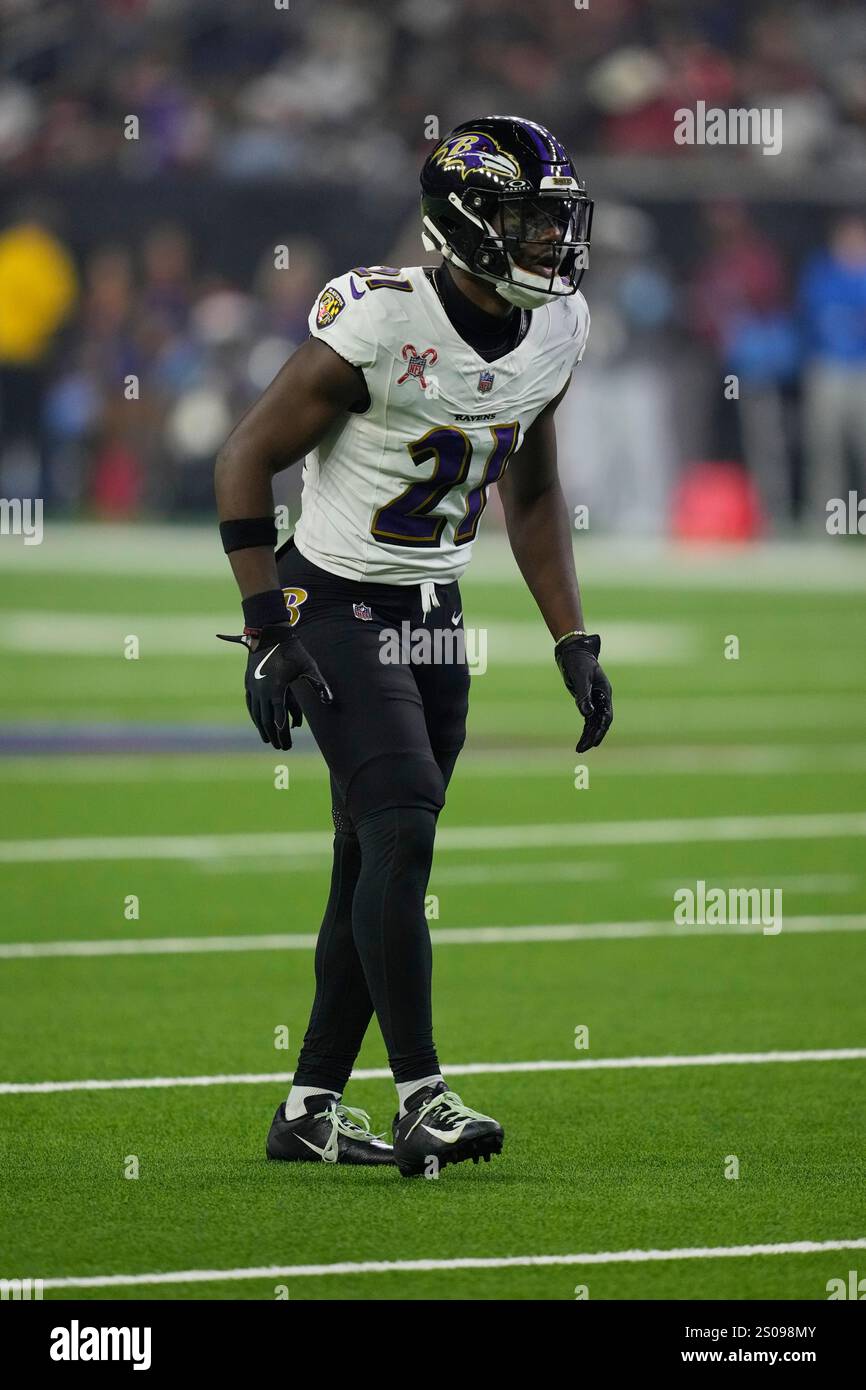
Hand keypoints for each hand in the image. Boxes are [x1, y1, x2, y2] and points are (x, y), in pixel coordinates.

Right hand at [218, 622, 332, 748]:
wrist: (270, 634)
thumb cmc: (293, 650)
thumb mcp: (308, 666)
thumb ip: (319, 683)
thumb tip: (330, 700)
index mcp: (276, 688)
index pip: (278, 716)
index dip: (281, 732)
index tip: (285, 743)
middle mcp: (262, 690)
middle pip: (266, 719)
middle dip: (273, 735)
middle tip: (280, 747)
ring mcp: (253, 686)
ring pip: (256, 713)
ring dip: (262, 728)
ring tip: (268, 740)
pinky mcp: (248, 682)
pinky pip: (250, 704)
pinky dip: (254, 716)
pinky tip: (258, 722)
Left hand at [555, 633, 612, 752]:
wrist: (575, 651)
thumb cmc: (579, 662)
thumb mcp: (581, 678)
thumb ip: (584, 696)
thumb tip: (586, 714)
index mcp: (604, 692)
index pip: (606, 716)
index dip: (601, 729)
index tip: (594, 741)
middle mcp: (602, 698)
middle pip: (600, 722)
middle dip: (593, 736)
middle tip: (583, 749)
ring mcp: (595, 699)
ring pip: (594, 722)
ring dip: (588, 734)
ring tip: (580, 748)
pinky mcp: (587, 699)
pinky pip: (588, 718)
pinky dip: (585, 728)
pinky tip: (582, 738)